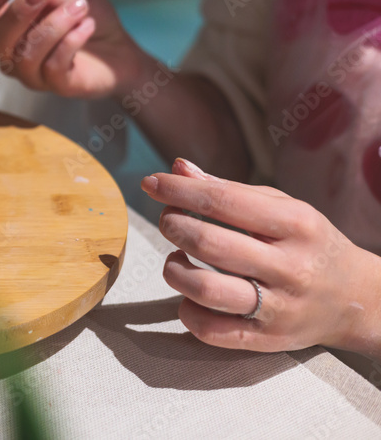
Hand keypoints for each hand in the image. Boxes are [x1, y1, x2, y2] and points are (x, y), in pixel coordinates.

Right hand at [0, 0, 148, 98]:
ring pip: (26, 54)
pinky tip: (88, 26)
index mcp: (7, 26)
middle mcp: (12, 53)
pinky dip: (72, 40)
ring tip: (80, 8)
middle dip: (19, 12)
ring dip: (54, 25)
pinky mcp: (56, 86)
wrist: (121, 49)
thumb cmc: (88, 18)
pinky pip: (54, 65)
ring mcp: (32, 73)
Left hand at [143, 158, 380, 355]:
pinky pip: (209, 330)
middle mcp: (291, 267)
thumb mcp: (281, 207)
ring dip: (174, 270)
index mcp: (296, 224)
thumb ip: (228, 189)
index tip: (150, 182)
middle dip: (173, 225)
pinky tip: (190, 294)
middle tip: (168, 220)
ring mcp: (279, 308)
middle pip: (209, 244)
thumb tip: (178, 168)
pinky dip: (186, 310)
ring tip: (177, 258)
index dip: (178, 190)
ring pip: (204, 290)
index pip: (223, 201)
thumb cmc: (307, 243)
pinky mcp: (267, 340)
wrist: (356, 300)